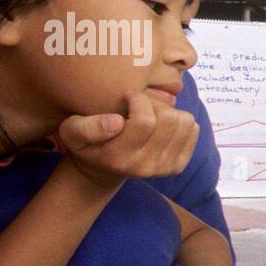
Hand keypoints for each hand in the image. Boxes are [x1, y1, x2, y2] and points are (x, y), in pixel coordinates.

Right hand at [60, 91, 198, 185]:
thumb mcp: (72, 132)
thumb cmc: (87, 143)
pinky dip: (180, 120)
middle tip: (141, 104)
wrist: (104, 168)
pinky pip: (193, 130)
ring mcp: (164, 168)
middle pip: (169, 120)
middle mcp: (145, 167)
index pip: (145, 121)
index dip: (139, 99)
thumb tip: (116, 123)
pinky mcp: (178, 166)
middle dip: (155, 103)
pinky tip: (161, 124)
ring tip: (151, 113)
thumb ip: (86, 127)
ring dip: (169, 111)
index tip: (129, 96)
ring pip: (185, 122)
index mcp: (119, 158)